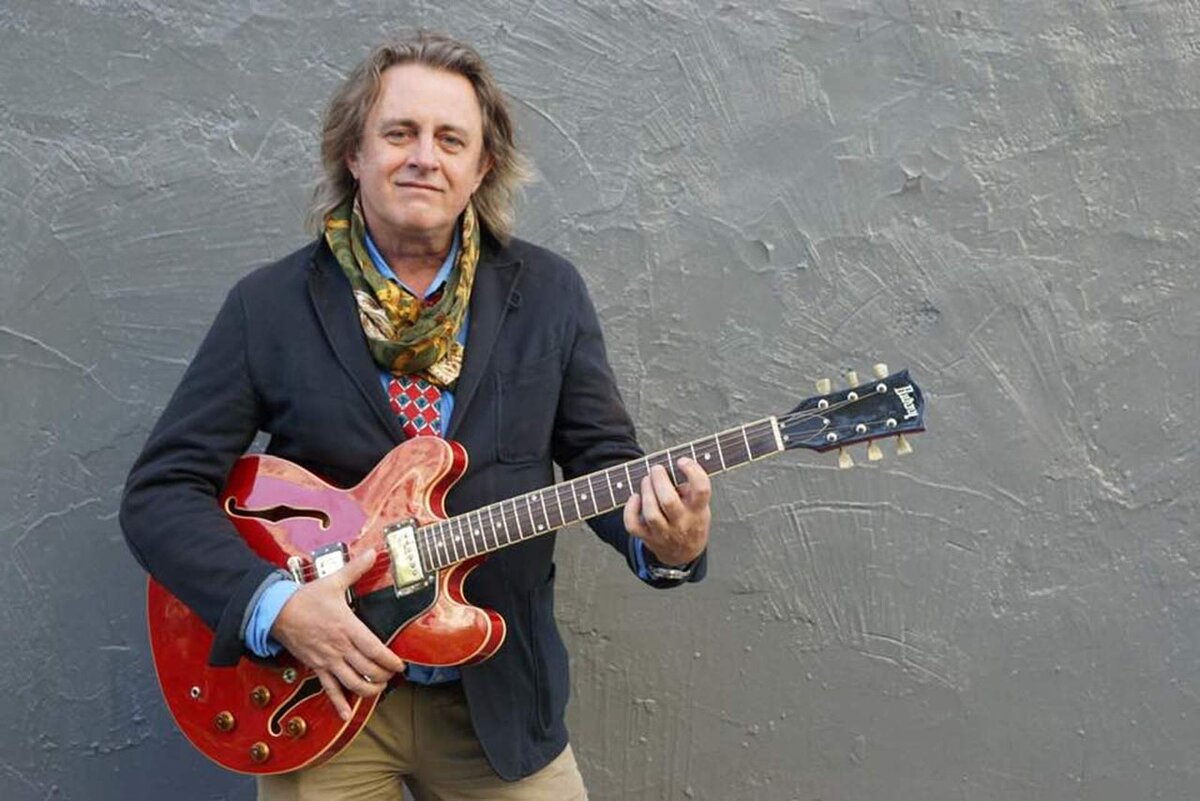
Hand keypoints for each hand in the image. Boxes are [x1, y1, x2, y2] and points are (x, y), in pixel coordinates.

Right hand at [270, 548, 405, 719]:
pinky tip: (347, 715)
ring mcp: (327, 660)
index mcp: (347, 627)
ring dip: (368, 690)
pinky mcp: (316, 667)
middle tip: (392, 675)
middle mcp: (340, 647)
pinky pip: (329, 690)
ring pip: (352, 683)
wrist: (276, 612)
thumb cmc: (306, 597)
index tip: (400, 665)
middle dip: (384, 676)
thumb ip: (354, 569)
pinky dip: (339, 704)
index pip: (375, 650)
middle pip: (368, 669)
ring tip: (379, 688)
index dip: (391, 661)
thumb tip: (371, 552)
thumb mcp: (333, 581)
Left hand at [623, 457, 711, 566]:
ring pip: (651, 513)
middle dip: (659, 480)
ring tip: (647, 480)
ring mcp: (664, 533)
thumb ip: (690, 489)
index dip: (692, 471)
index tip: (682, 461)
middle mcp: (682, 523)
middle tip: (657, 469)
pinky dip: (630, 509)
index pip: (701, 489)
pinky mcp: (647, 537)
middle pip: (668, 501)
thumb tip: (671, 469)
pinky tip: (635, 498)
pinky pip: (633, 525)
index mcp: (699, 511)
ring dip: (646, 491)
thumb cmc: (691, 521)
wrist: (683, 554)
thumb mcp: (700, 506)